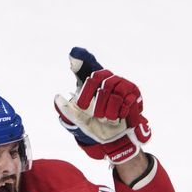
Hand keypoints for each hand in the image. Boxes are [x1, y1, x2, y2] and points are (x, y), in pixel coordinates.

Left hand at [53, 47, 151, 164]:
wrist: (114, 139)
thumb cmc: (94, 126)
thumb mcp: (78, 120)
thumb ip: (68, 110)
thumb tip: (57, 97)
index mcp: (92, 84)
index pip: (87, 66)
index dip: (82, 59)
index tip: (74, 52)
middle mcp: (107, 79)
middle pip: (99, 79)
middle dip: (95, 100)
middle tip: (94, 114)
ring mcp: (122, 84)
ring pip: (113, 93)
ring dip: (108, 111)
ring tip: (108, 118)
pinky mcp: (134, 93)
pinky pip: (126, 100)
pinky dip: (120, 113)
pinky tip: (120, 117)